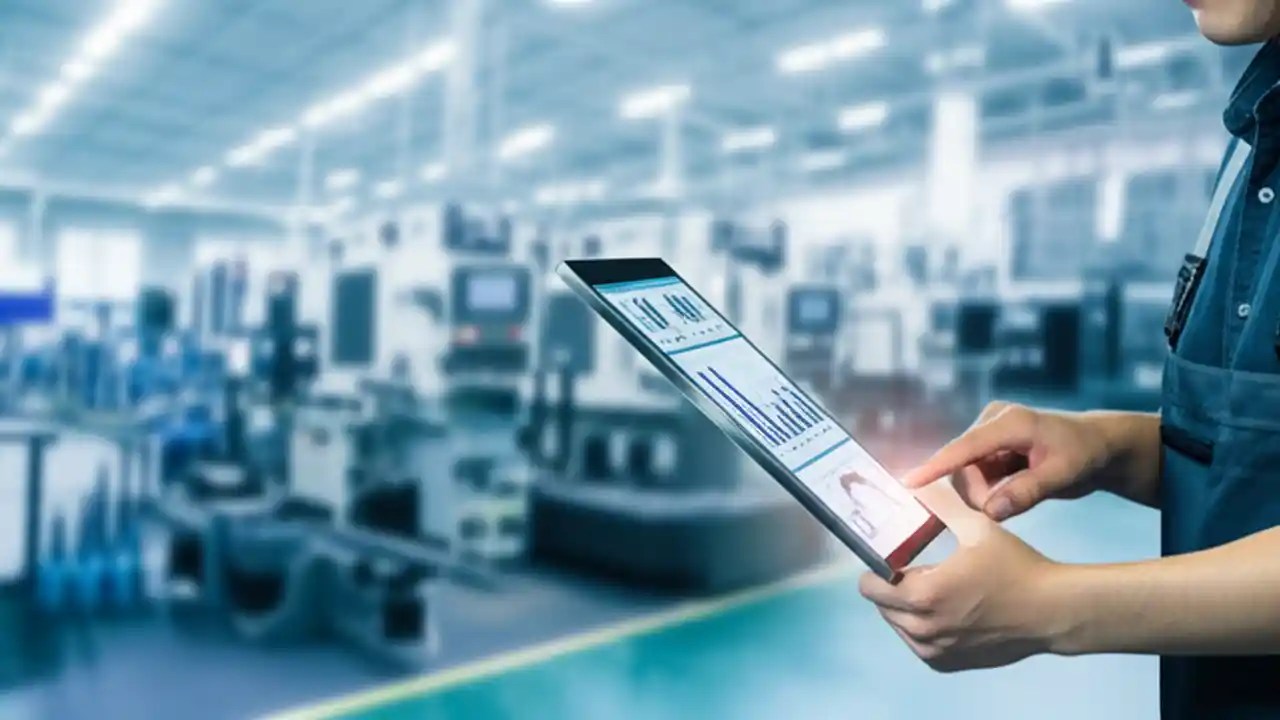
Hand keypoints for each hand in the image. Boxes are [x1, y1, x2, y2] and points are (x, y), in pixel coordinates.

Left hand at [860, 487, 1067, 671]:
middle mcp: (922, 629)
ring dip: (905, 609)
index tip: (890, 558)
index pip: (870, 587)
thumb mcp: (977, 526)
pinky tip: (943, 610)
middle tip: (913, 570)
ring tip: (931, 589)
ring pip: (899, 627)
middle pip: (882, 607)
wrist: (1052, 610)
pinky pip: (918, 644)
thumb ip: (941, 504)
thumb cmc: (1015, 566)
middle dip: (890, 588)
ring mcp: (935, 651)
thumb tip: (915, 483)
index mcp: (922, 595)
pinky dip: (922, 628)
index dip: (875, 569)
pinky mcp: (948, 664)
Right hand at [902, 402, 1117, 520]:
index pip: (964, 447)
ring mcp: (988, 435)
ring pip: (965, 475)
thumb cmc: (1085, 454)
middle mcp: (992, 423)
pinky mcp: (987, 448)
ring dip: (983, 495)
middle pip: (962, 467)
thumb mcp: (1063, 475)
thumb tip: (990, 512)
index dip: (936, 466)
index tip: (908, 483)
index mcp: (1009, 422)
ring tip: (1016, 497)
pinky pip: (974, 476)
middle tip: (1006, 509)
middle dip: (978, 494)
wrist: (1098, 446)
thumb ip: (1027, 492)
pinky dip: (987, 491)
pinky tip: (1010, 491)